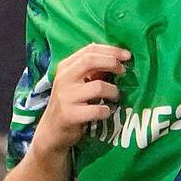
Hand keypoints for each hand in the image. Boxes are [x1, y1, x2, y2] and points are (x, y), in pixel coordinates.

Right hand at [31, 43, 129, 158]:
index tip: (127, 55)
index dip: (111, 50)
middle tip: (124, 71)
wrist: (52, 131)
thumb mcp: (79, 83)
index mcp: (66, 67)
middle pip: (90, 61)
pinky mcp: (70, 115)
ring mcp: (66, 96)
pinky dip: (106, 111)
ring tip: (115, 97)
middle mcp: (64, 78)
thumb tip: (119, 59)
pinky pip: (97, 109)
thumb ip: (94, 71)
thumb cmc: (72, 103)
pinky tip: (105, 112)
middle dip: (112, 63)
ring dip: (113, 91)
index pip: (89, 50)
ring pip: (98, 86)